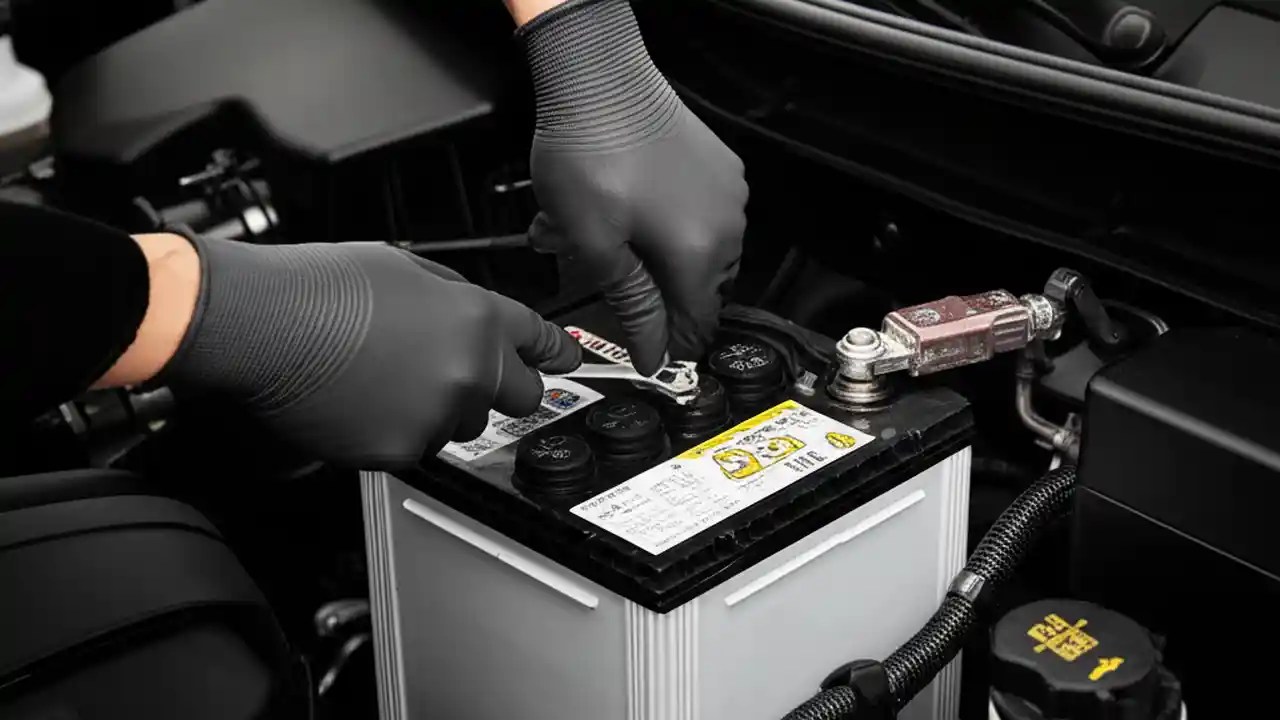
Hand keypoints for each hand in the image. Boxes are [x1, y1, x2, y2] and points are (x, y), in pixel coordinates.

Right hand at [156, 237, 581, 469]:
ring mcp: (436, 415)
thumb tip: (468, 313)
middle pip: (520, 396)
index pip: (540, 341)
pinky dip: (398, 430)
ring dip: (441, 408)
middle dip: (499, 384)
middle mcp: (468, 370)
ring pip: (463, 424)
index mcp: (476, 317)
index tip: (566, 361)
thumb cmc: (319, 287)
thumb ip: (454, 297)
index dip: (555, 351)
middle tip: (459, 372)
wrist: (262, 324)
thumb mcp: (406, 266)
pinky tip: (364, 399)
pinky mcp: (399, 451)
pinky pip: (417, 446)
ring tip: (386, 378)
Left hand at [519, 0, 747, 375]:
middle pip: (695, 290)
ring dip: (649, 254)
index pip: (696, 326)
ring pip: (693, 251)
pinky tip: (618, 206)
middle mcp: (728, 226)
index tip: (642, 345)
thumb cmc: (591, 149)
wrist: (599, 74)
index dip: (665, 343)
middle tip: (597, 273)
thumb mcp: (595, 244)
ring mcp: (727, 193)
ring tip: (594, 233)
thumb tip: (653, 352)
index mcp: (700, 254)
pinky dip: (661, 221)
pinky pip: (697, 214)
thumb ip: (631, 304)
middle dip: (648, 291)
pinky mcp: (718, 167)